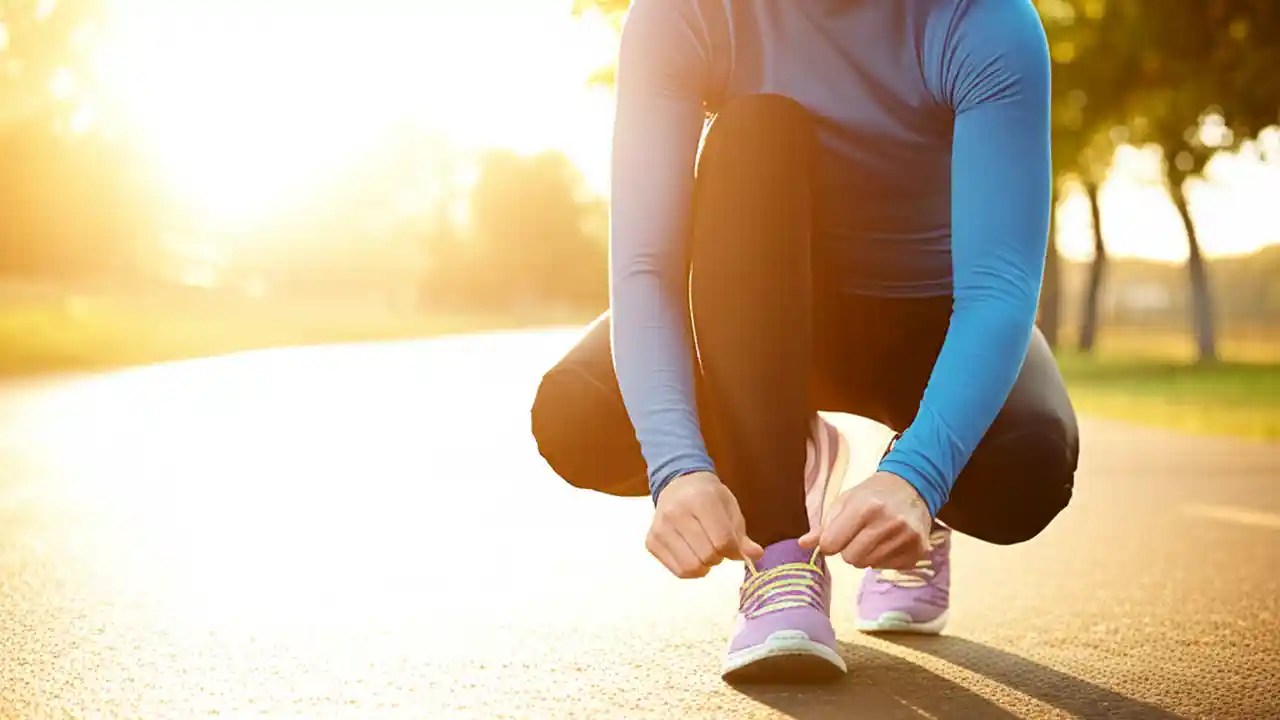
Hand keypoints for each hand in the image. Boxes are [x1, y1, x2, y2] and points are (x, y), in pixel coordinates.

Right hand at [647, 471, 764, 578]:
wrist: (678, 484)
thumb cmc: (709, 496)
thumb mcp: (730, 508)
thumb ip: (741, 535)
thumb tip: (756, 556)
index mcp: (701, 500)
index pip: (723, 540)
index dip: (734, 550)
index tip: (734, 548)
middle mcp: (676, 513)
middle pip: (707, 555)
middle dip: (719, 557)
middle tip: (718, 548)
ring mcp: (661, 528)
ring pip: (690, 567)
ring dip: (704, 566)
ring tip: (705, 552)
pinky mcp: (651, 542)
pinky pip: (677, 571)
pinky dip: (691, 570)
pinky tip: (693, 555)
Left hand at [799, 471, 930, 569]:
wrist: (911, 488)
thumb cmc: (871, 495)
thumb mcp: (844, 502)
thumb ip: (823, 526)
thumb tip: (803, 544)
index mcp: (865, 508)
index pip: (831, 545)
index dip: (829, 543)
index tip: (835, 536)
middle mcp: (888, 523)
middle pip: (850, 559)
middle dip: (848, 550)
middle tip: (858, 534)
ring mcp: (906, 538)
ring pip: (867, 565)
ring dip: (865, 555)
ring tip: (874, 536)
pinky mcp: (918, 551)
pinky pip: (886, 568)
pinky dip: (883, 558)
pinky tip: (889, 541)